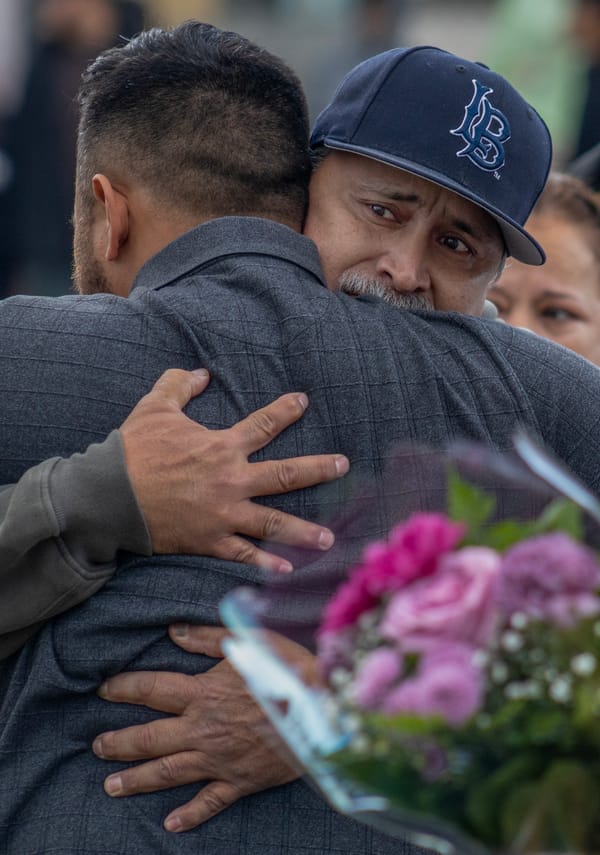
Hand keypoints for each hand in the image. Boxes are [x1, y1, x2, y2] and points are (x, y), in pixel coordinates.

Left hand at [93, 626, 312, 831]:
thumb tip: (172, 632)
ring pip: (169, 772)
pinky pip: (210, 802)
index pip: (152, 690)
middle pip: (151, 738)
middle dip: (120, 742)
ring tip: (111, 786)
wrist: (324, 710)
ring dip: (137, 779)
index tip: (104, 689)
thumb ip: (208, 637)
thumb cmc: (288, 669)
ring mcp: (219, 759)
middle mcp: (203, 729)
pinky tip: (170, 825)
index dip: (125, 688)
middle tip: (97, 746)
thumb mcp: (249, 641)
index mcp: (203, 693)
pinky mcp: (240, 781)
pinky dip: (189, 815)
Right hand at [119, 368, 348, 571]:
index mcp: (222, 447)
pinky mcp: (210, 541)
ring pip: (274, 523)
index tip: (303, 402)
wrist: (110, 495)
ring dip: (304, 531)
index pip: (264, 424)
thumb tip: (200, 373)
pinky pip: (243, 554)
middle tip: (343, 467)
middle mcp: (231, 480)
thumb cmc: (133, 450)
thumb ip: (179, 385)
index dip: (286, 411)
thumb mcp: (155, 407)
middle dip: (318, 470)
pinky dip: (265, 564)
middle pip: (285, 475)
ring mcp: (224, 514)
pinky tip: (288, 570)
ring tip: (330, 538)